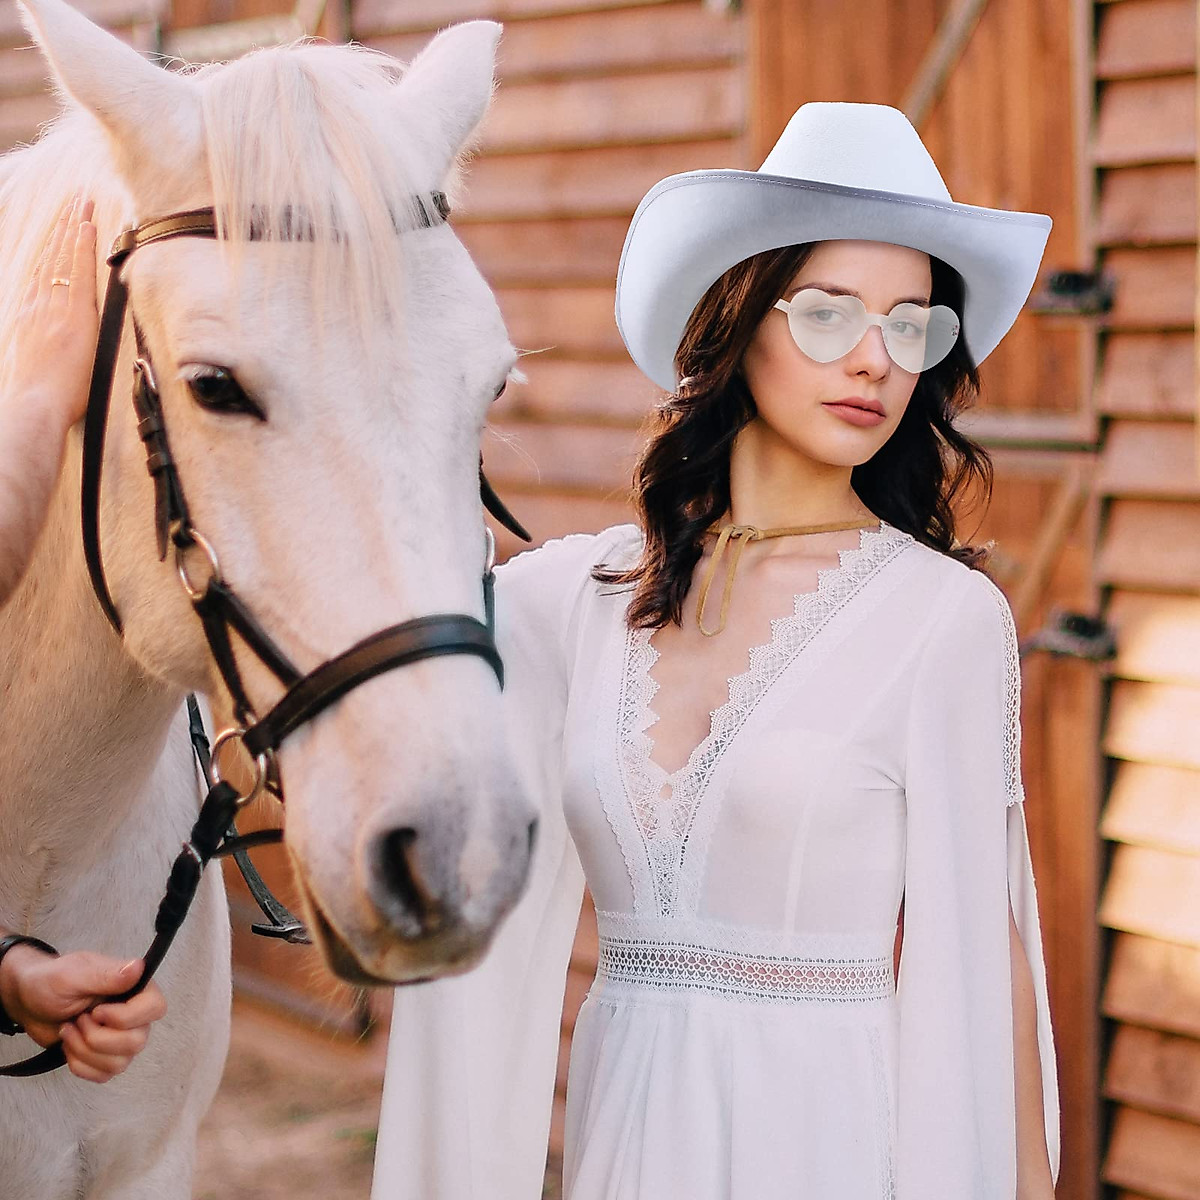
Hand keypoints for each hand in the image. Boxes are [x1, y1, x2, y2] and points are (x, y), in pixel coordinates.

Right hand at [0, 193, 98, 439]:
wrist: (35, 404)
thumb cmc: (41, 398)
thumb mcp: (40, 364)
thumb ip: (47, 348)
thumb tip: (54, 349)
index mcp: (30, 316)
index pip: (44, 273)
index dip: (54, 248)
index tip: (62, 227)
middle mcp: (39, 305)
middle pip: (52, 257)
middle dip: (64, 226)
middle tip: (75, 199)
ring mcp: (54, 306)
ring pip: (63, 257)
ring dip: (73, 226)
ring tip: (82, 201)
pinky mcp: (73, 313)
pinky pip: (78, 271)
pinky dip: (81, 246)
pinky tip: (87, 226)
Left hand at [0, 946, 166, 1082]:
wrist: (28, 1003)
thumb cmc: (49, 982)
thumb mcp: (74, 975)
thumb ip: (107, 975)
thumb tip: (139, 967)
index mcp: (134, 987)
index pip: (155, 1008)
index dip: (126, 1018)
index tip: (96, 1012)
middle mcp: (134, 1014)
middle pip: (136, 1042)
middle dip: (97, 1039)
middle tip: (78, 1020)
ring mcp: (121, 1037)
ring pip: (120, 1063)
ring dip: (85, 1051)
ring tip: (69, 1031)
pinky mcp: (105, 1056)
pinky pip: (104, 1075)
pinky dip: (80, 1065)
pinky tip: (70, 1046)